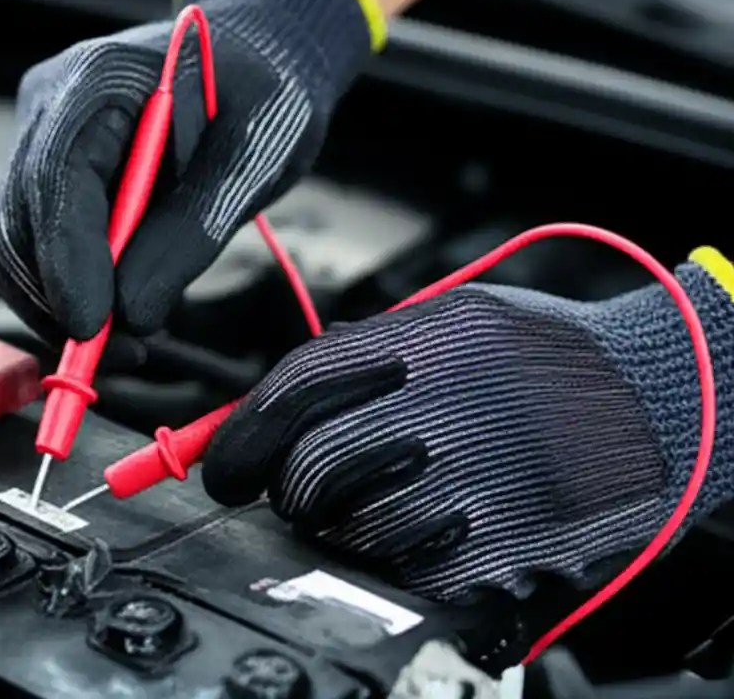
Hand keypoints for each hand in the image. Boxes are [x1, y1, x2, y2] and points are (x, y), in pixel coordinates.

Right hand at [0, 0, 374, 350]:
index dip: (66, 262)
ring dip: (64, 307)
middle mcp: (51, 109)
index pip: (54, 179)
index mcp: (99, 80)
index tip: (92, 330)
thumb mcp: (254, 156)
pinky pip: (43, 245)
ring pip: (19, 246)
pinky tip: (124, 315)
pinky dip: (74, 290)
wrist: (260, 62)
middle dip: (60, 301)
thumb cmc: (268, 94)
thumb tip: (132, 316)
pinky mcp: (52, 176)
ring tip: (133, 344)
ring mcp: (42, 141)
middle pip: (18, 223)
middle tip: (123, 357)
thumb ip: (191, 231)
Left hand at [201, 264, 733, 601]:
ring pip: (357, 528)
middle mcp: (458, 405)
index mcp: (435, 341)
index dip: (242, 432)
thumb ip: (370, 355)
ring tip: (360, 515)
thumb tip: (269, 406)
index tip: (224, 464)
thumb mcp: (463, 321)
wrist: (670, 399)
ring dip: (338, 531)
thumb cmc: (555, 359)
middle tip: (291, 496)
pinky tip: (418, 541)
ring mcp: (490, 480)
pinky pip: (414, 572)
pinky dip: (396, 565)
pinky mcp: (518, 545)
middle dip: (284, 490)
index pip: (299, 384)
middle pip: (315, 464)